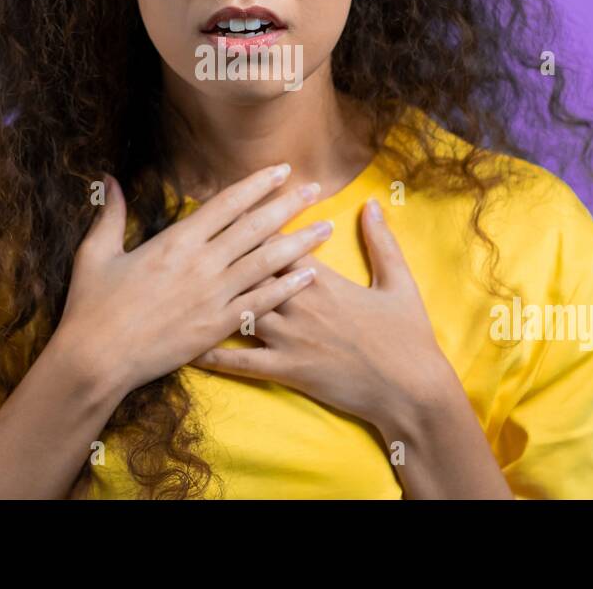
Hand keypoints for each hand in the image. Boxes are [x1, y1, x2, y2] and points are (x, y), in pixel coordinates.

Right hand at [56, 165, 332, 392]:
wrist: (97, 359)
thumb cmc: (92, 306)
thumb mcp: (97, 253)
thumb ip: (111, 214)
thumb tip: (109, 178)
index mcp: (175, 242)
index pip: (226, 204)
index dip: (257, 185)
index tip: (280, 170)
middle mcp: (201, 264)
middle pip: (255, 227)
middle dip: (289, 204)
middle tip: (315, 187)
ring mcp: (213, 296)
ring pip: (266, 262)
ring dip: (300, 242)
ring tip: (325, 227)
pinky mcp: (217, 327)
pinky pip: (260, 303)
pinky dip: (287, 288)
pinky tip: (310, 276)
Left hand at [190, 197, 455, 427]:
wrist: (411, 390)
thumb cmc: (409, 335)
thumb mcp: (400, 282)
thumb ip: (381, 241)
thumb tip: (372, 203)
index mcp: (324, 280)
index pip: (279, 244)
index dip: (254, 227)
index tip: (231, 213)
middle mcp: (300, 304)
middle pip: (251, 271)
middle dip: (223, 257)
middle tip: (193, 244)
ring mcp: (291, 339)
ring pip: (241, 310)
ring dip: (212, 298)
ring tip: (181, 287)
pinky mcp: (287, 371)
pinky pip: (242, 362)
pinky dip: (214, 354)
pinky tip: (188, 346)